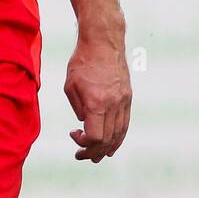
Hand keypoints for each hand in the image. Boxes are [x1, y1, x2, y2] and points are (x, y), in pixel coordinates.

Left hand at [64, 35, 131, 162]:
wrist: (103, 42)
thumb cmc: (82, 62)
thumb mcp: (70, 86)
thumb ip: (78, 108)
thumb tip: (85, 123)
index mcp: (97, 102)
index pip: (95, 136)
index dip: (84, 143)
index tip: (74, 135)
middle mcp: (113, 104)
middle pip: (107, 139)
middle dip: (94, 151)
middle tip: (81, 154)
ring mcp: (123, 101)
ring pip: (119, 134)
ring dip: (108, 148)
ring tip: (97, 156)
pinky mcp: (128, 97)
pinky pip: (125, 123)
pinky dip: (118, 137)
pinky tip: (112, 144)